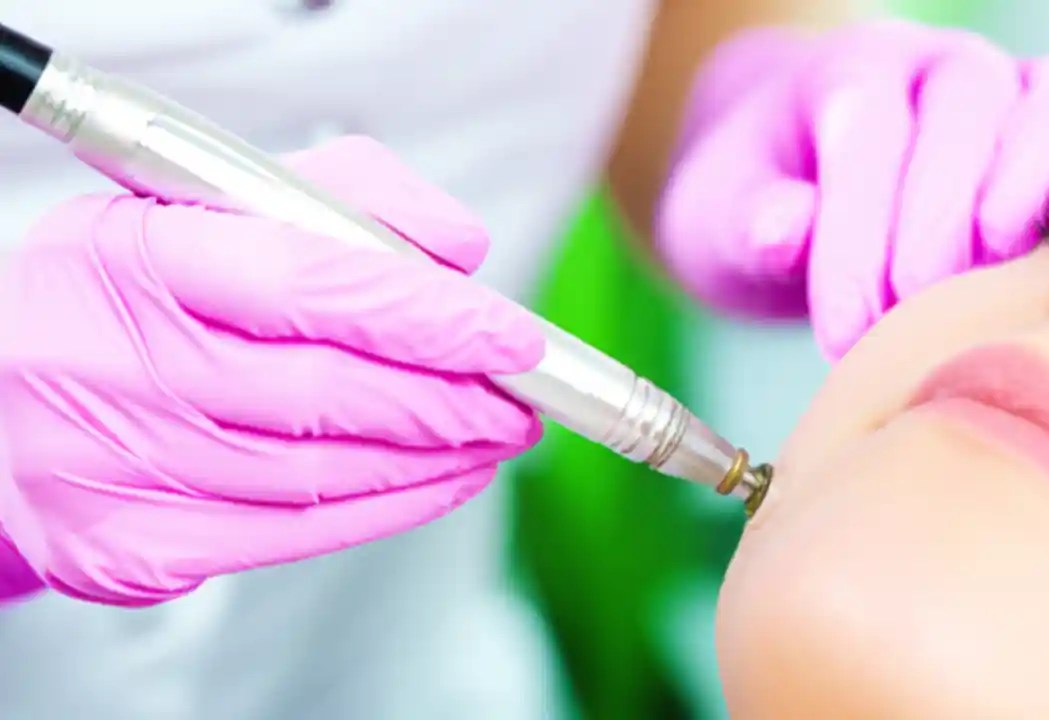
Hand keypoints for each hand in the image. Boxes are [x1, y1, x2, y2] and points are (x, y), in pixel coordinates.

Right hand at [0, 136, 543, 605]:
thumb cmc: (116, 293)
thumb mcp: (205, 205)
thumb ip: (343, 199)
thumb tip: (456, 251)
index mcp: (139, 259)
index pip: (314, 285)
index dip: (430, 317)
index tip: (511, 334)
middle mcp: (121, 367)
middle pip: (329, 394)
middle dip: (452, 400)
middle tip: (522, 397)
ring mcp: (122, 470)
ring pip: (323, 474)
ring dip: (434, 459)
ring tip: (496, 436)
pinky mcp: (132, 548)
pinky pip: (293, 536)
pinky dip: (387, 509)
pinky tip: (440, 482)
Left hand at [658, 20, 1048, 359]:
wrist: (805, 170)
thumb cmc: (762, 197)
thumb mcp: (719, 216)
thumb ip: (744, 221)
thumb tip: (781, 229)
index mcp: (849, 70)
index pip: (862, 131)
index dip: (856, 236)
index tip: (842, 331)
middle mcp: (938, 64)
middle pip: (964, 107)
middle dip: (936, 222)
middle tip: (903, 315)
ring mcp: (1012, 88)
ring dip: (1028, 194)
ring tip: (984, 282)